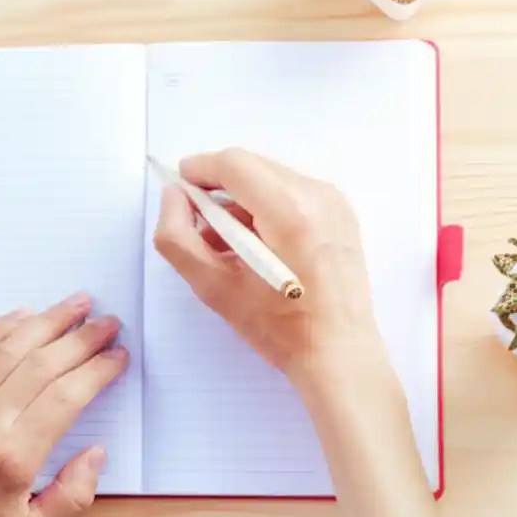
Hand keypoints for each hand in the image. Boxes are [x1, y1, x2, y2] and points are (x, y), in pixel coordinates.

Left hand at [0, 293, 127, 516]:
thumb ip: (72, 496)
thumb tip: (95, 453)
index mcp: (13, 460)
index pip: (66, 397)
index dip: (97, 370)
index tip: (118, 356)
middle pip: (42, 365)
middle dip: (81, 339)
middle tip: (107, 323)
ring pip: (7, 350)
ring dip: (45, 322)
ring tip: (75, 305)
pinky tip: (21, 316)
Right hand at [152, 148, 382, 381]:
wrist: (339, 353)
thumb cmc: (278, 327)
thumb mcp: (213, 287)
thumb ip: (178, 237)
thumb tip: (174, 197)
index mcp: (289, 211)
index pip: (233, 164)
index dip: (199, 170)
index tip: (181, 192)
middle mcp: (317, 195)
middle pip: (252, 166)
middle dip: (219, 186)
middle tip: (200, 223)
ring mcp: (334, 202)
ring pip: (271, 177)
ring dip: (242, 198)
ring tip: (227, 241)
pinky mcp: (342, 213)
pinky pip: (293, 192)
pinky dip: (267, 207)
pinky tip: (257, 244)